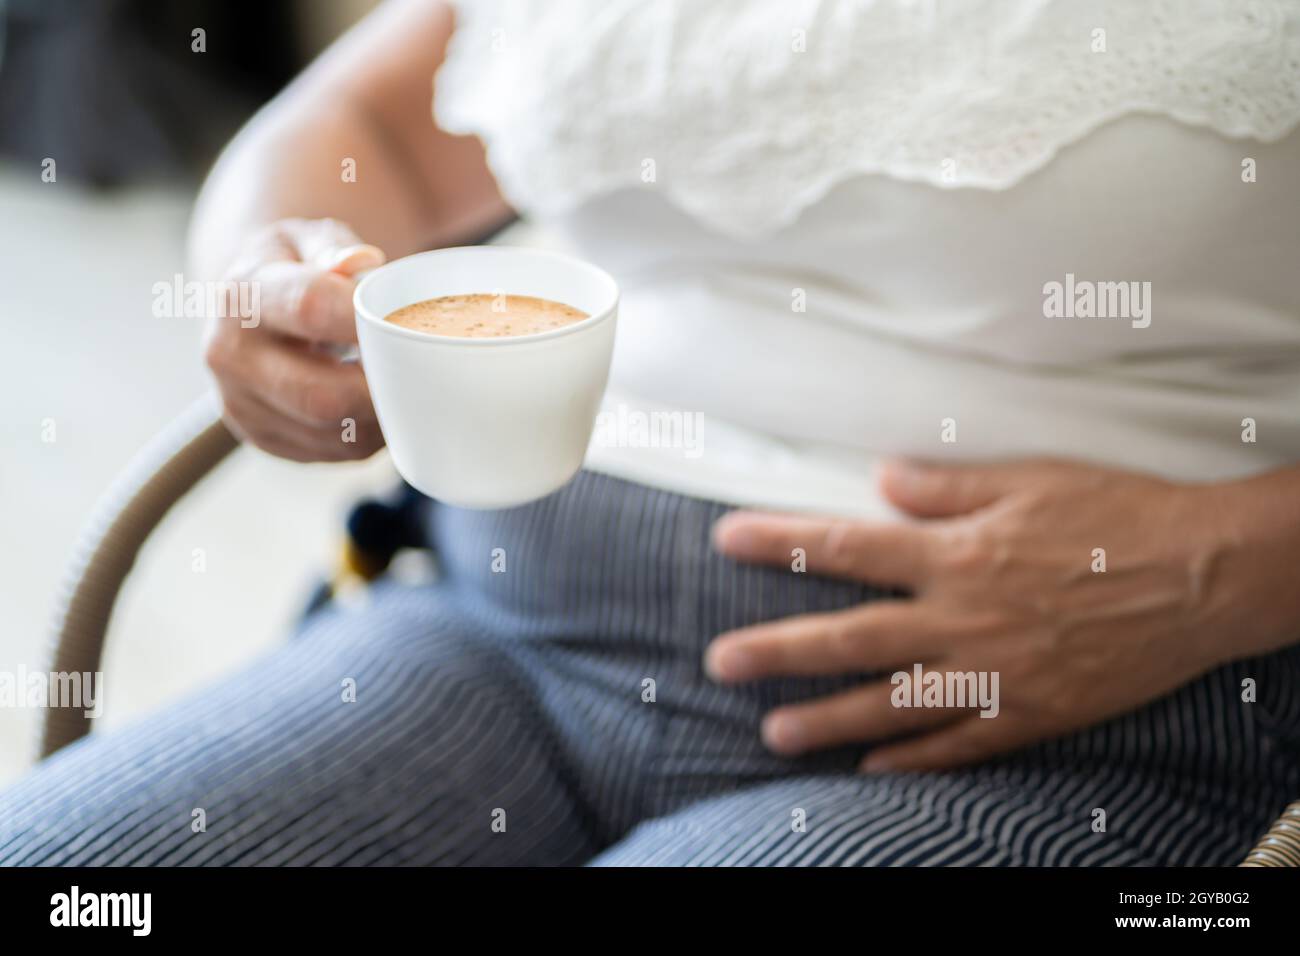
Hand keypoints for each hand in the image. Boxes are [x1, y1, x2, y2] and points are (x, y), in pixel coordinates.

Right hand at [203, 218, 386, 461]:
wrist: (244, 307)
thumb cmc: (292, 268)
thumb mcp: (306, 239)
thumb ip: (336, 247)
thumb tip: (365, 263)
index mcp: (244, 294)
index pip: (310, 309)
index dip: (367, 322)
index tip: (410, 325)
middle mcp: (230, 355)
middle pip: (321, 394)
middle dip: (381, 389)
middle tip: (425, 374)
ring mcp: (241, 405)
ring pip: (333, 432)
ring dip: (381, 416)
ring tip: (405, 386)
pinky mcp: (262, 438)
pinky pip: (334, 451)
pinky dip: (370, 434)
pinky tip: (379, 405)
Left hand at [704, 458, 1274, 770]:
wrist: (1203, 579)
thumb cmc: (1118, 517)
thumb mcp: (1032, 479)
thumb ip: (948, 484)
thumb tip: (881, 477)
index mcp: (955, 554)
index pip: (847, 546)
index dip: (781, 542)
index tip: (726, 540)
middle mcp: (961, 619)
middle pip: (849, 639)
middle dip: (778, 652)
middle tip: (720, 664)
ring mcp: (993, 674)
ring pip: (891, 705)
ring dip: (827, 721)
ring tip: (774, 734)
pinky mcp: (1030, 714)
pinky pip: (959, 746)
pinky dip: (913, 760)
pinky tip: (872, 771)